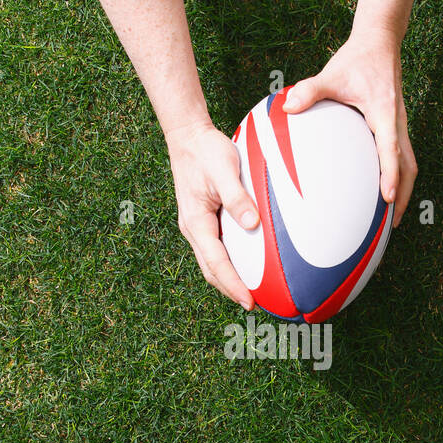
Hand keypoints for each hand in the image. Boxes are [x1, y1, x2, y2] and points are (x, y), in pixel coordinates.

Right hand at [165, 121, 260, 308]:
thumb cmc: (206, 150)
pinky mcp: (202, 220)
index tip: (249, 301)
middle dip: (230, 290)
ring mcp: (196, 225)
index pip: (216, 263)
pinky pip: (214, 249)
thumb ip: (237, 197)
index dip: (233, 285)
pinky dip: (228, 263)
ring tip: (250, 292)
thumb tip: (253, 223)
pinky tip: (245, 264)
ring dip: (228, 280)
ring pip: (211, 262)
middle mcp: (192, 229)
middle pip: (211, 270)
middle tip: (254, 305)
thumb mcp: (225, 169)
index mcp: (195, 222)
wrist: (188, 136)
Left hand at [282, 27, 416, 227]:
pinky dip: (396, 176)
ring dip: (403, 190)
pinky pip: (401, 157)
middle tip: (393, 223)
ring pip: (409, 164)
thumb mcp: (331, 74)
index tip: (388, 198)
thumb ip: (310, 90)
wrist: (380, 43)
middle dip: (404, 196)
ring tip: (392, 216)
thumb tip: (287, 106)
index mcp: (385, 113)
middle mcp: (398, 123)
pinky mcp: (396, 125)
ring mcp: (400, 125)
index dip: (390, 175)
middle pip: (409, 167)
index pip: (390, 150)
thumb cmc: (356, 59)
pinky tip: (381, 190)